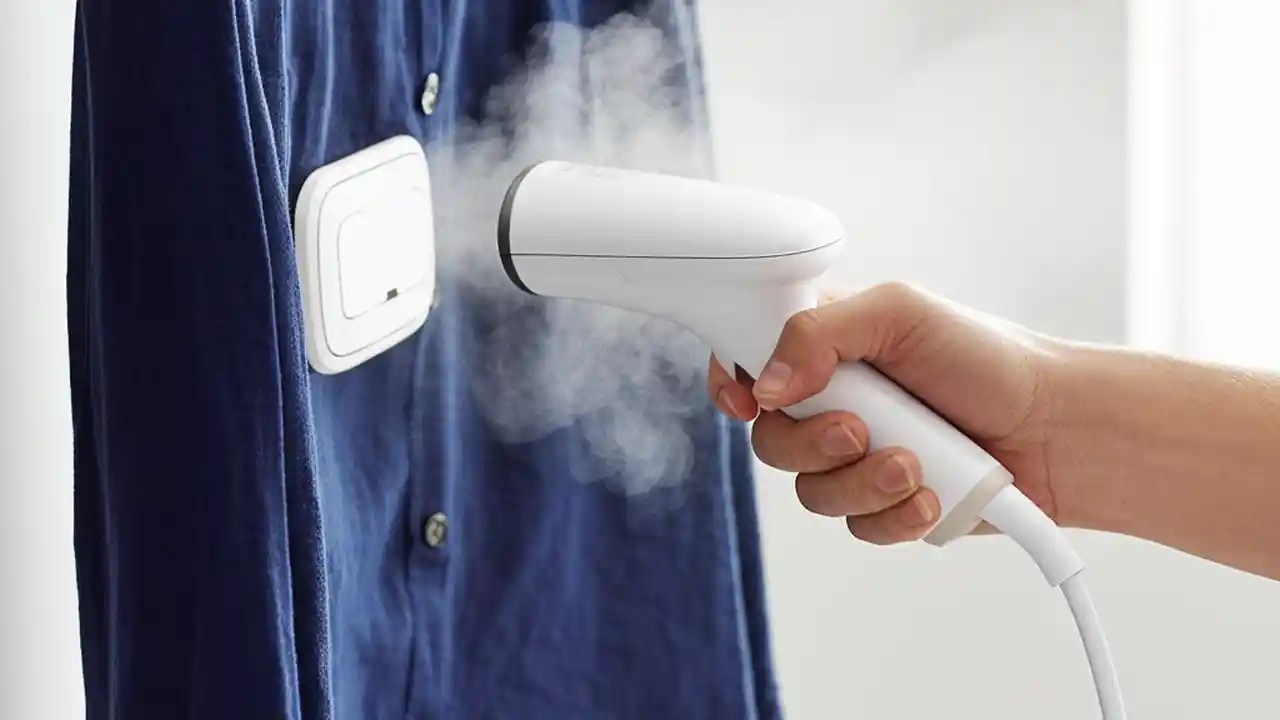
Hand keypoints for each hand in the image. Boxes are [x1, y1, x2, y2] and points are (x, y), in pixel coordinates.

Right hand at [708, 282, 1059, 543]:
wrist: (1059, 431)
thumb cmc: (988, 358)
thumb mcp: (900, 312)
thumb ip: (820, 332)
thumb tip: (765, 384)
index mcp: (825, 345)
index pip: (747, 359)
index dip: (732, 382)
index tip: (745, 401)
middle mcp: (834, 402)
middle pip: (770, 438)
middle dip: (810, 443)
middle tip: (860, 430)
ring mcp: (858, 458)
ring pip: (810, 492)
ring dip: (860, 482)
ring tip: (915, 465)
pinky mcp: (885, 506)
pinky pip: (856, 526)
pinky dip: (893, 515)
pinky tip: (931, 494)